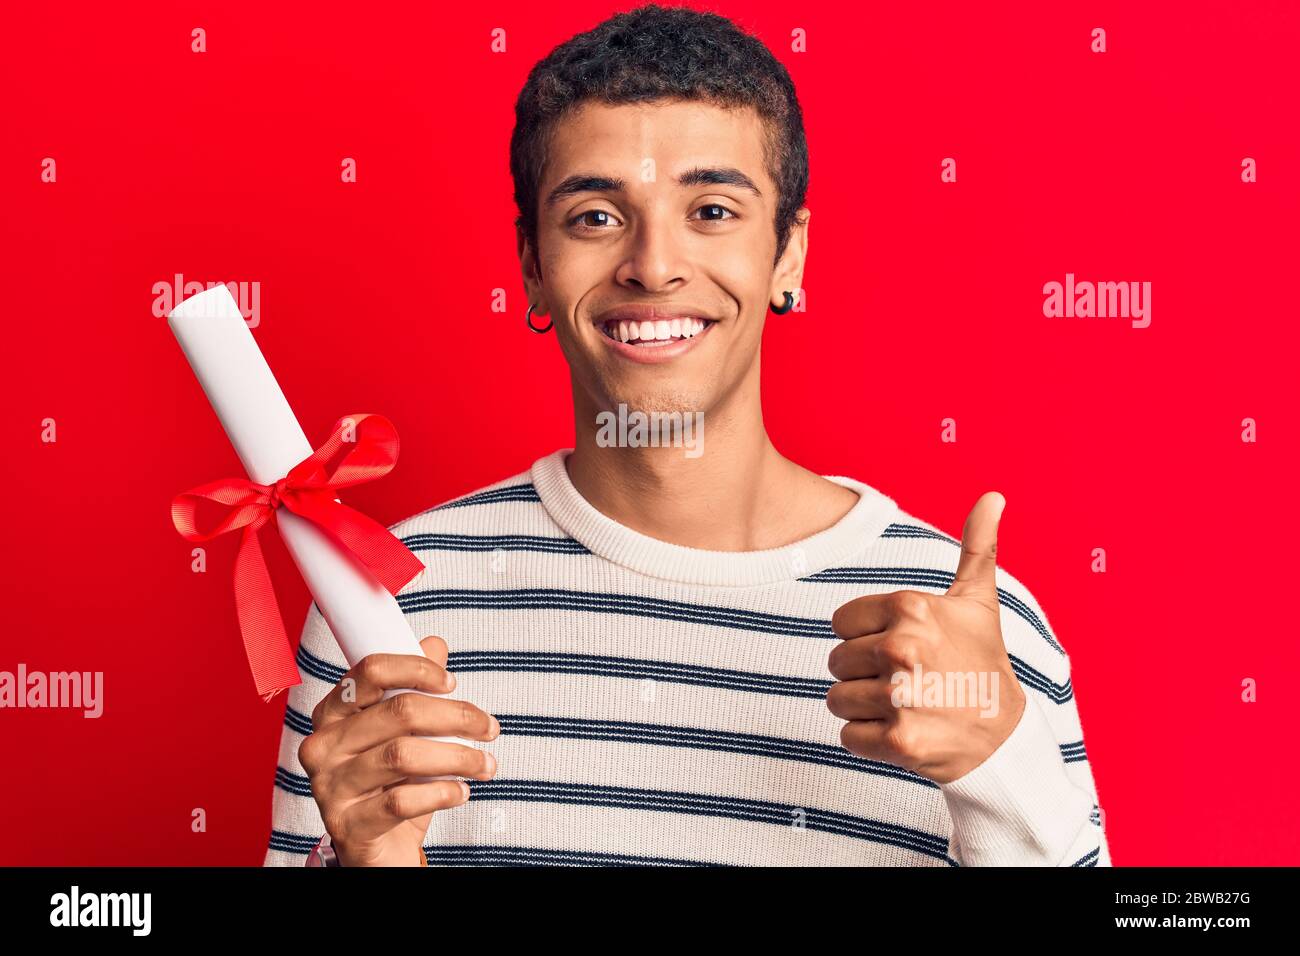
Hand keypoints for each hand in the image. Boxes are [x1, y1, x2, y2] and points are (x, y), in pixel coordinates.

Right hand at [298, 636, 500, 865]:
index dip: (416, 669)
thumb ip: (414, 687)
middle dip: (456, 717)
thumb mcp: (404, 733)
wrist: (378, 847)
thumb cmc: (390, 782)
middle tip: (489, 728)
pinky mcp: (347, 824)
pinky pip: (402, 801)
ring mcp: (330, 786)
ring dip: (458, 757)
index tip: (452, 683)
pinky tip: (461, 792)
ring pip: (403, 756)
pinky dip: (442, 793)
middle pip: (399, 713)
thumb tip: (434, 645)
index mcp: (334, 711)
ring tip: (484, 764)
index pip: (371, 671)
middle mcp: (324, 745)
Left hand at [826, 492, 1026, 783]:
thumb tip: (993, 496)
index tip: (903, 649)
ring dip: (864, 708)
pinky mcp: (899, 740)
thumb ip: (976, 547)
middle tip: (908, 681)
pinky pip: (848, 737)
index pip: (840, 622)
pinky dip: (869, 741)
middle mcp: (902, 647)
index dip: (866, 637)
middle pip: (836, 661)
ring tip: (905, 706)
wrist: (1005, 737)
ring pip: (837, 699)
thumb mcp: (978, 602)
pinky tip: (904, 732)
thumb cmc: (983, 661)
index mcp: (910, 608)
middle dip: (863, 674)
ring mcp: (901, 696)